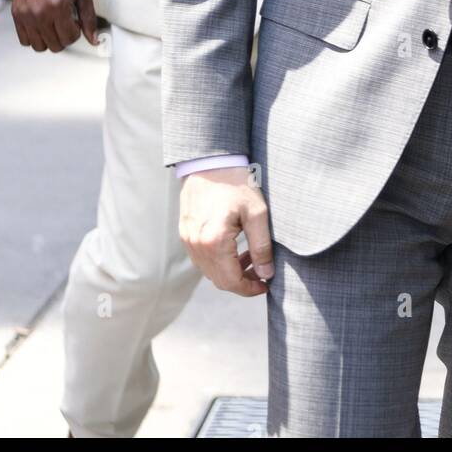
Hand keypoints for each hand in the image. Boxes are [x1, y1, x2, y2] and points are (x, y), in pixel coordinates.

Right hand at [11, 0, 97, 51]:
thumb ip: (89, 17)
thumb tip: (93, 39)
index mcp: (58, 5)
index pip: (69, 38)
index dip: (76, 32)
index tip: (75, 23)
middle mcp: (40, 12)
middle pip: (55, 45)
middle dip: (64, 37)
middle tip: (65, 23)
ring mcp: (26, 15)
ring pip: (39, 46)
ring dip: (49, 39)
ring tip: (53, 25)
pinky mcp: (16, 14)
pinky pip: (25, 40)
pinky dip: (34, 37)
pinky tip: (41, 25)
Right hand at [179, 167, 273, 296]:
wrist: (210, 161)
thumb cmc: (236, 183)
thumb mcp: (257, 213)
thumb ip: (262, 247)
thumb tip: (266, 274)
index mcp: (214, 242)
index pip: (231, 281)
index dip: (249, 289)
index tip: (265, 285)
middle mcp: (197, 245)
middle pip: (219, 280)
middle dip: (241, 282)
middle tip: (261, 273)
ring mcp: (188, 240)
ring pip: (209, 271)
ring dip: (230, 271)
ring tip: (251, 257)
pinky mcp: (186, 233)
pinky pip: (202, 258)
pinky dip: (218, 261)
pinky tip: (235, 248)